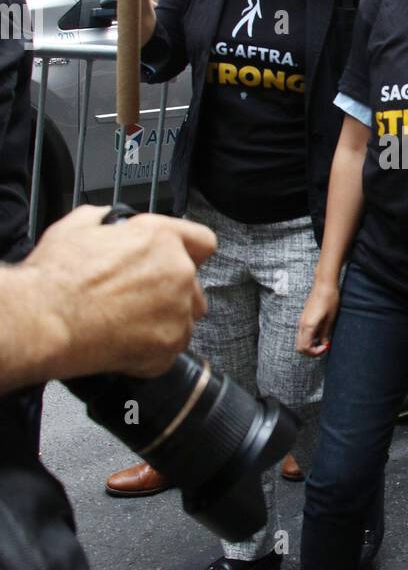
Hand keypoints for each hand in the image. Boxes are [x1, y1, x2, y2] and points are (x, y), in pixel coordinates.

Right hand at [22, 207, 215, 379]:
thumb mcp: (78, 225)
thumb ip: (107, 219)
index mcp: (160, 238)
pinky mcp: (169, 345)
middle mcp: (177, 272)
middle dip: (171, 292)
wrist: (43, 320)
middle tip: (138, 300)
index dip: (190, 252)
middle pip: (194, 285)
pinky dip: (151, 350)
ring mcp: (177, 310)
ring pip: (185, 319)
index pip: (202, 241)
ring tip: (127, 323)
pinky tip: (123, 342)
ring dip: (164, 322)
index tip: (182, 262)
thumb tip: (110, 221)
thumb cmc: (56, 277)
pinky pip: (170, 349)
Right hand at [296, 279, 339, 356]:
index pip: (305, 347)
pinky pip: (301, 333)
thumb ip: (326, 333)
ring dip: (309, 345)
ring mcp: (301, 320)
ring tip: (322, 341)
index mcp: (308, 325)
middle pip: (299, 347)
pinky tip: (319, 333)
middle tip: (323, 347)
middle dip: (310, 351)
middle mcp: (302, 324)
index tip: (326, 347)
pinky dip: (308, 338)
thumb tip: (325, 344)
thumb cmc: (330, 298)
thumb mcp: (330, 318)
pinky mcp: (303, 317)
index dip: (315, 352)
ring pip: (299, 340)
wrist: (324, 283)